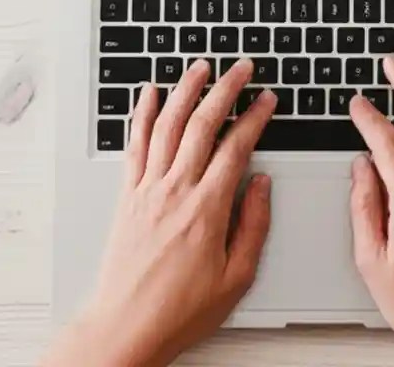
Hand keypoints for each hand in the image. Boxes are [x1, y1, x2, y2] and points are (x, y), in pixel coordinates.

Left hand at [43, 58, 275, 366]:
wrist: (126, 326)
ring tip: (199, 68)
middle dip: (225, 89)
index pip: (236, 147)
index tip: (267, 100)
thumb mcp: (236, 276)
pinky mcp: (127, 196)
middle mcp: (175, 191)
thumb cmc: (179, 310)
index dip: (255, 117)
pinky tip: (150, 96)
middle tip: (240, 69)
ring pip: (167, 125)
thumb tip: (261, 185)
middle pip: (202, 124)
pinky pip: (135, 145)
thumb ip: (253, 225)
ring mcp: (147, 190)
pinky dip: (143, 115)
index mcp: (207, 209)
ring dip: (185, 91)